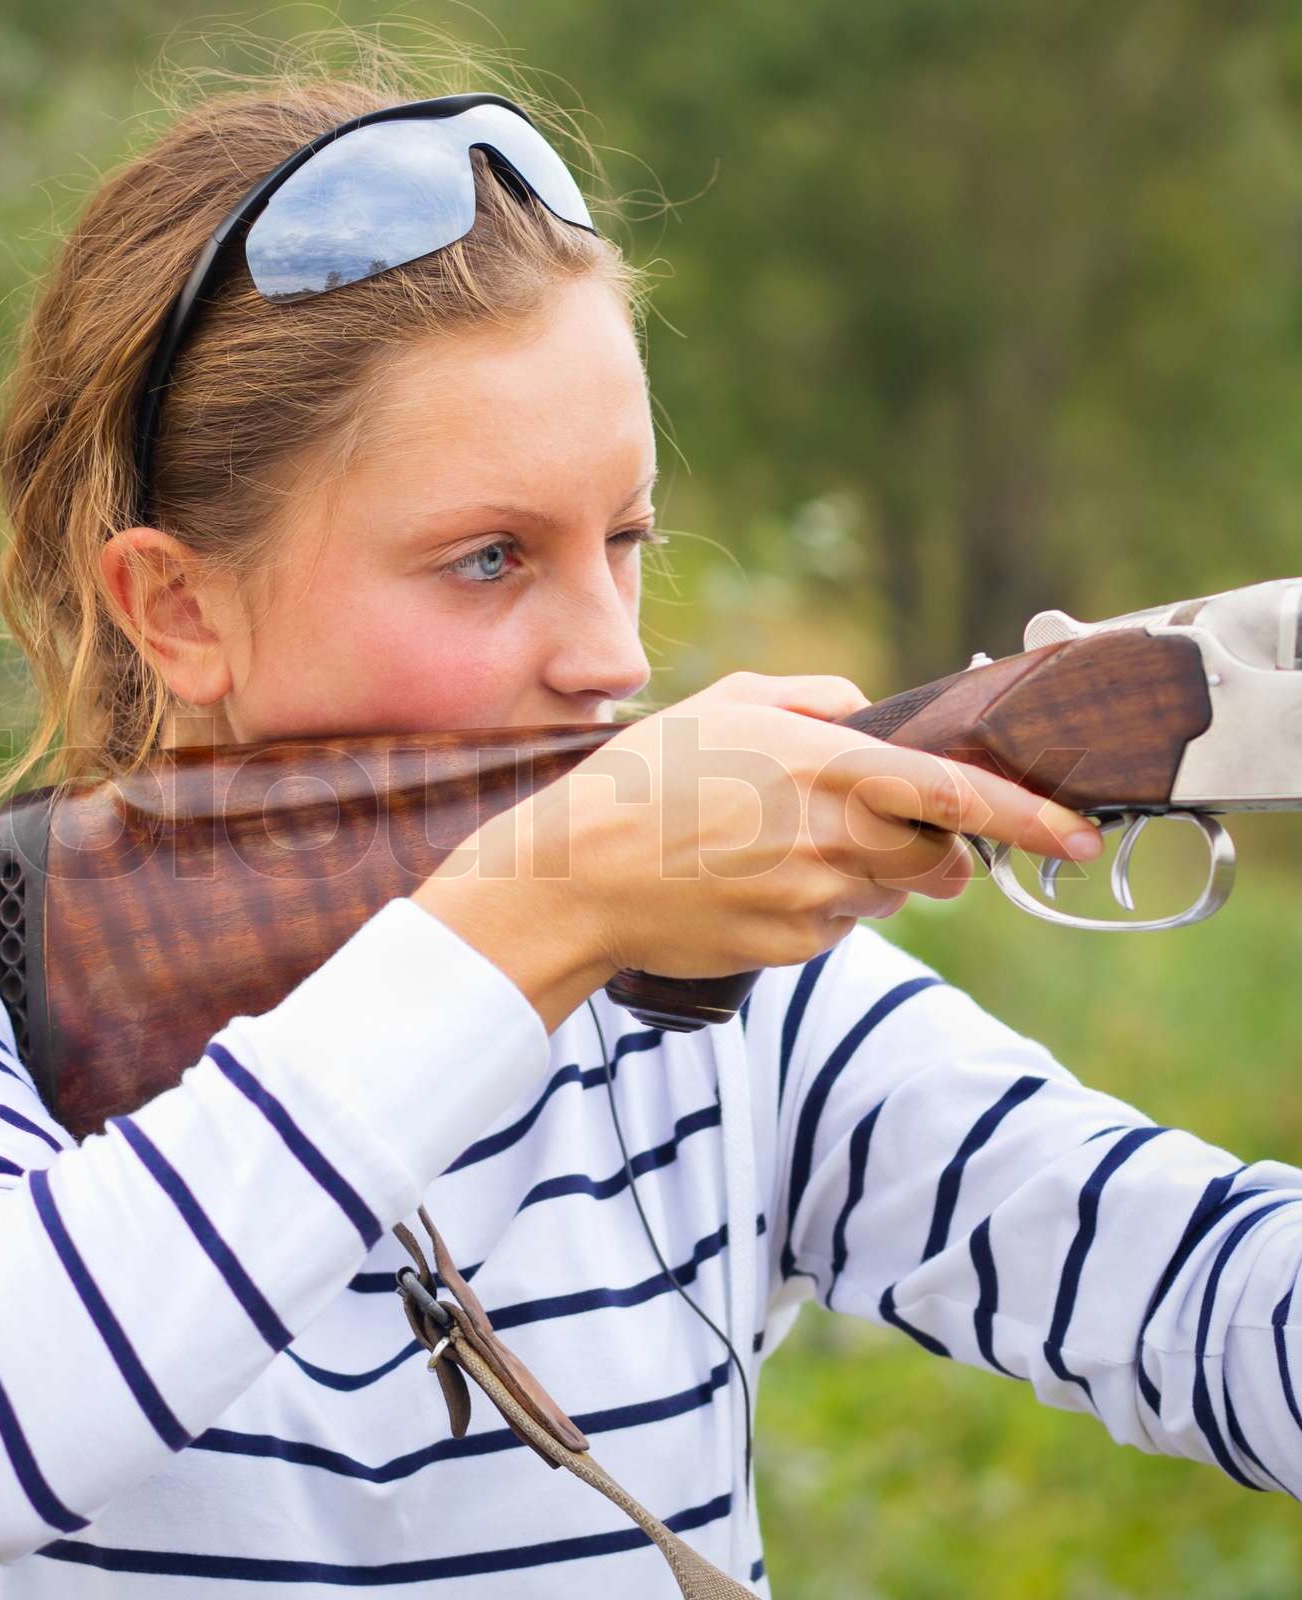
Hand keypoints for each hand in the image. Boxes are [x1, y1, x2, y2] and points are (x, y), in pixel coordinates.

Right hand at [414, 672, 1103, 1028]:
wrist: (575, 877)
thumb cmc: (642, 780)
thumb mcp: (723, 703)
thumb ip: (812, 696)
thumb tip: (868, 708)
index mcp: (826, 767)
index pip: (955, 796)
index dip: (1028, 818)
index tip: (1078, 836)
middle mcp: (832, 837)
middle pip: (935, 856)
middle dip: (936, 850)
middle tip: (881, 833)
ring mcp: (814, 900)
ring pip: (887, 892)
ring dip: (867, 872)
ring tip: (781, 849)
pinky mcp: (792, 946)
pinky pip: (838, 925)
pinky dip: (820, 904)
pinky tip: (753, 882)